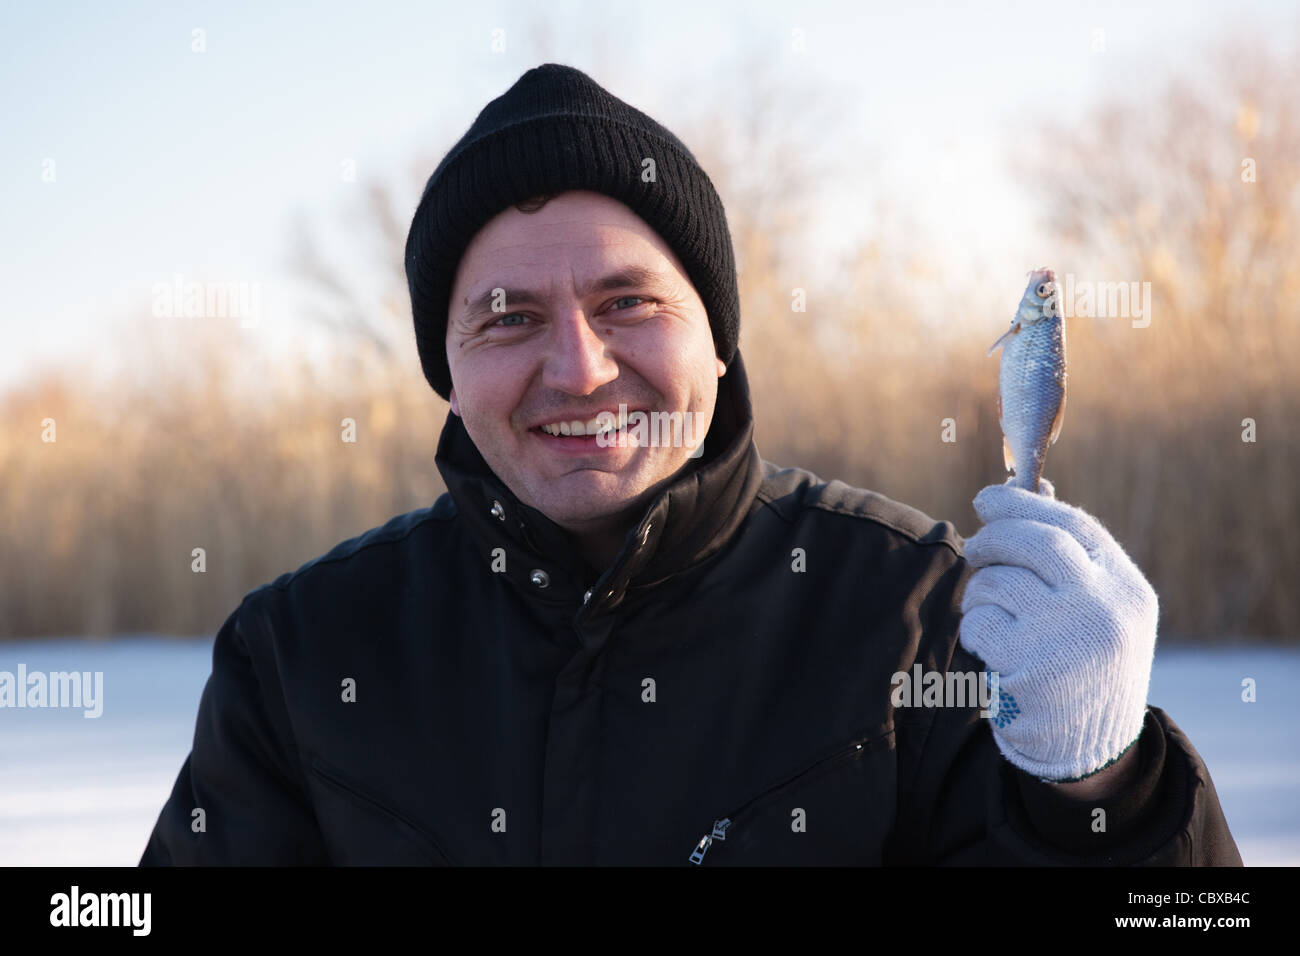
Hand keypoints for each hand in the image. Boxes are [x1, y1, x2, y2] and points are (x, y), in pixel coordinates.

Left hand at [957, 476, 1158, 782]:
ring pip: (998, 582)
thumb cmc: (1083, 666)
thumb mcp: (1097, 609)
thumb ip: (1069, 555)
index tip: (989, 497)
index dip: (1026, 504)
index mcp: (1128, 590)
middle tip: (975, 548)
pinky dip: (976, 630)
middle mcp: (1105, 608)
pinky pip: (980, 623)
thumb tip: (1033, 486)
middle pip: (1033, 543)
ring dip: (982, 594)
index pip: (1073, 526)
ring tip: (995, 617)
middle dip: (994, 537)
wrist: (1089, 751)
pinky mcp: (1031, 666)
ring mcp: (1069, 637)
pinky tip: (995, 650)